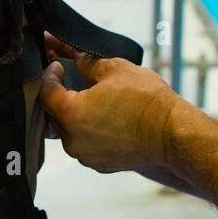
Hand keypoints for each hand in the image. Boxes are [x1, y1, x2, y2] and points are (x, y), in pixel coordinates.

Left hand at [38, 33, 179, 173]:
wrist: (172, 134)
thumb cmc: (147, 102)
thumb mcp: (115, 69)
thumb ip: (86, 62)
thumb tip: (74, 55)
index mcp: (72, 114)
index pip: (45, 92)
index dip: (49, 74)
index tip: (56, 64)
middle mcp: (73, 140)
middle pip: (52, 113)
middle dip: (57, 94)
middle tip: (65, 76)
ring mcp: (86, 155)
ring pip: (67, 131)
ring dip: (71, 114)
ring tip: (85, 96)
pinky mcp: (99, 164)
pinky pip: (84, 144)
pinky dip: (86, 130)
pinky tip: (100, 117)